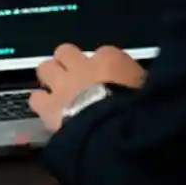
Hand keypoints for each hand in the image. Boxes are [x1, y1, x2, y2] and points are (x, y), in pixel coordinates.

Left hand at [29, 44, 145, 132]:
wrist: (114, 133)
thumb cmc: (139, 113)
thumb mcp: (150, 92)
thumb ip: (140, 83)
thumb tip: (144, 86)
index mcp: (111, 60)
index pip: (105, 53)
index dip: (105, 65)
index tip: (110, 76)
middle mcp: (82, 66)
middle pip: (66, 51)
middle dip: (68, 62)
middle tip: (75, 76)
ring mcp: (62, 84)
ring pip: (45, 67)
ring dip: (51, 77)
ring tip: (58, 89)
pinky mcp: (48, 105)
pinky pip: (35, 97)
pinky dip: (41, 102)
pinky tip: (48, 110)